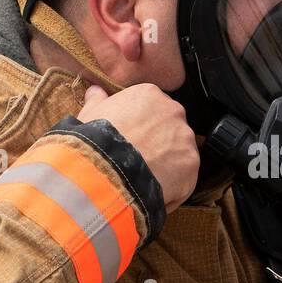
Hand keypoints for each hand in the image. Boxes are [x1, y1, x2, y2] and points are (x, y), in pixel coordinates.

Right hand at [77, 83, 198, 212]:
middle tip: (139, 160)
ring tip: (143, 178)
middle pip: (169, 129)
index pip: (152, 109)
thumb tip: (96, 92)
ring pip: (178, 153)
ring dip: (165, 165)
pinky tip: (151, 190)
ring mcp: (185, 138)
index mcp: (149, 95)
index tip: (132, 139)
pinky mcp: (191, 164)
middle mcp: (173, 112)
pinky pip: (183, 177)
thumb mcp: (90, 114)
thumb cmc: (96, 140)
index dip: (141, 127)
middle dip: (157, 144)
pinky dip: (171, 186)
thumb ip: (98, 100)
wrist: (106, 168)